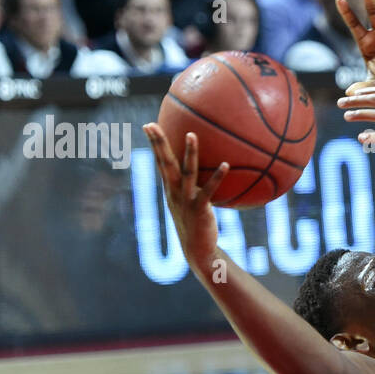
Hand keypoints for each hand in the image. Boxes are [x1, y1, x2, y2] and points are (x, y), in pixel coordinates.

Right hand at [143, 123, 226, 266]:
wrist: (197, 249)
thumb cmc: (195, 223)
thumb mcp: (190, 201)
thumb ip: (193, 185)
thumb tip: (205, 167)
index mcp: (170, 189)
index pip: (160, 162)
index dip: (154, 144)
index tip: (149, 125)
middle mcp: (174, 192)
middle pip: (164, 163)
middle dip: (158, 143)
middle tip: (152, 124)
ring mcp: (186, 200)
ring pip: (186, 172)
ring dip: (189, 153)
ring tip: (191, 134)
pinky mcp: (200, 209)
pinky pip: (209, 190)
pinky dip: (217, 177)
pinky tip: (226, 164)